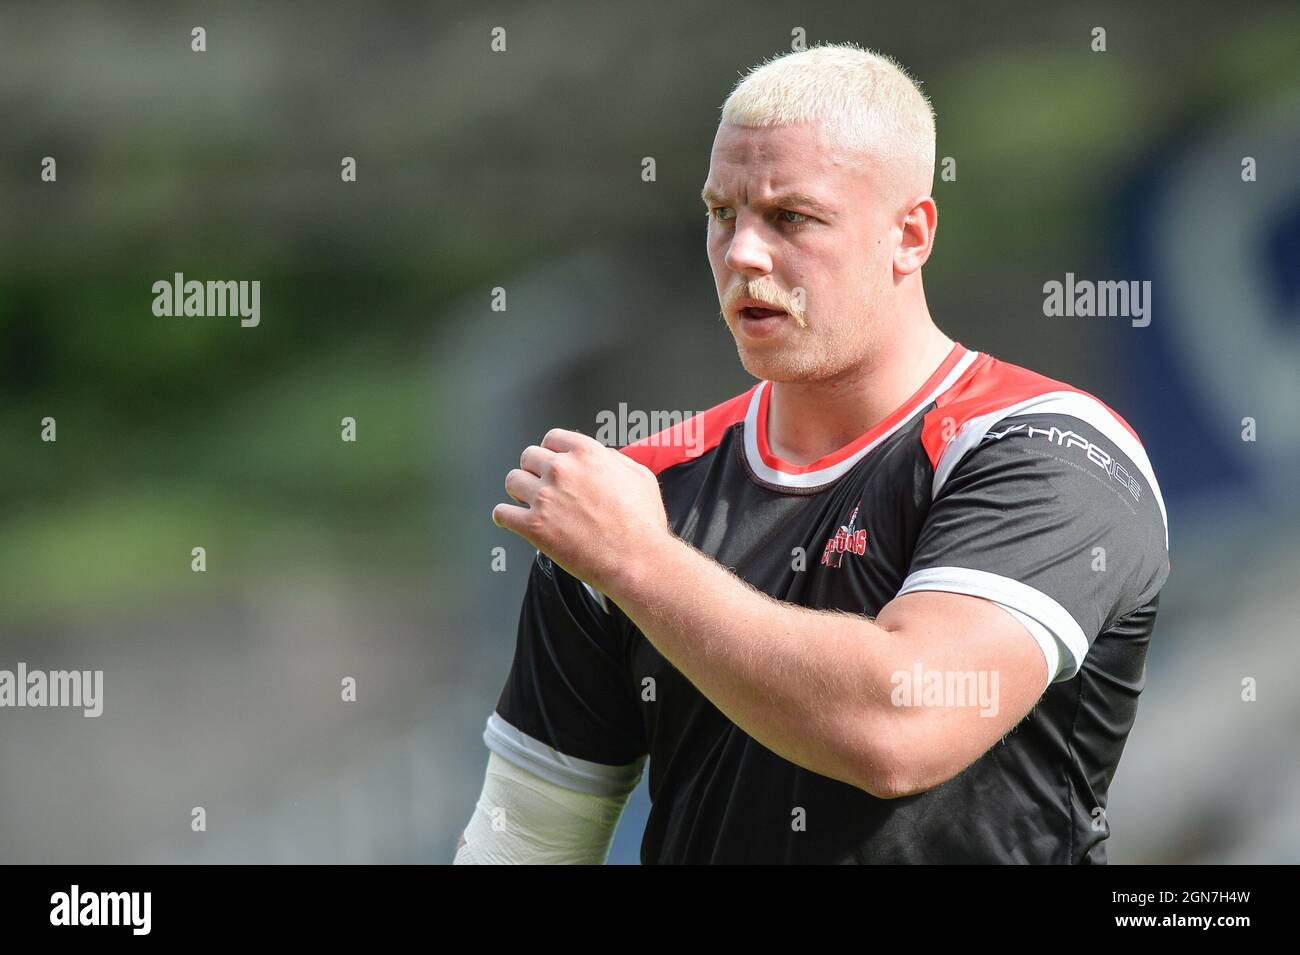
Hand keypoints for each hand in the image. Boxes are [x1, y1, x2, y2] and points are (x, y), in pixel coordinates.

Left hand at [493, 429, 671, 594]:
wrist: (636, 559)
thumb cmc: (642, 523)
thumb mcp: (639, 476)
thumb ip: (615, 460)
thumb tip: (602, 457)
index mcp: (587, 454)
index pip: (552, 438)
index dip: (551, 451)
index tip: (551, 463)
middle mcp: (562, 470)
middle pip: (529, 457)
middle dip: (535, 470)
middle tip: (543, 486)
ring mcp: (544, 498)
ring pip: (512, 481)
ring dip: (519, 491)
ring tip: (530, 503)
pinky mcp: (534, 526)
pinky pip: (502, 513)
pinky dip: (505, 516)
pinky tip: (514, 520)